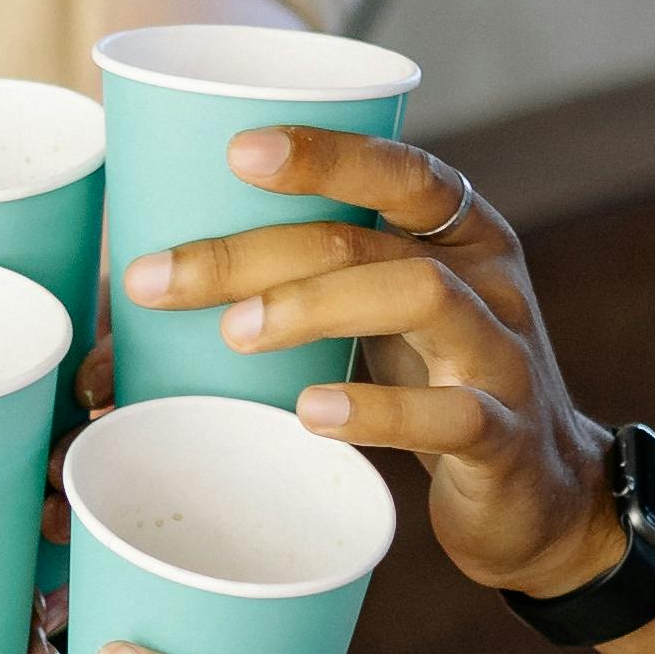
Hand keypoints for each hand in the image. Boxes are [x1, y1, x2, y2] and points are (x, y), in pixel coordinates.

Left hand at [112, 132, 615, 598]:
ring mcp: (501, 353)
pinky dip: (376, 412)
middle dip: (256, 248)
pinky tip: (311, 414)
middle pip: (371, 235)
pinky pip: (450, 413)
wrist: (541, 502)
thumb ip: (287, 308)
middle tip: (159, 279)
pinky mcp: (502, 435)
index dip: (322, 152)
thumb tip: (113, 349)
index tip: (235, 151)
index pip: (397, 166)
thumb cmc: (430, 397)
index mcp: (456, 234)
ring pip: (419, 295)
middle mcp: (488, 277)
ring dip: (313, 305)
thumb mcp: (374, 332)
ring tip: (235, 333)